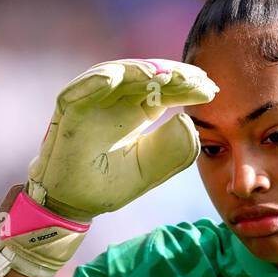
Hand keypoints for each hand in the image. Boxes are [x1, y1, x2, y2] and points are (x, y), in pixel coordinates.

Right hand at [0, 58, 217, 276]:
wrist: (74, 205)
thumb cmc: (109, 186)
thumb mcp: (150, 170)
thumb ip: (173, 151)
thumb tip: (189, 121)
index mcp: (136, 112)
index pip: (165, 91)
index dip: (186, 88)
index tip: (210, 89)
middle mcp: (115, 101)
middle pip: (145, 76)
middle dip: (171, 74)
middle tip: (196, 76)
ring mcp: (91, 102)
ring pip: (115, 75)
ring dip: (136, 71)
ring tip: (161, 74)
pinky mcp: (67, 112)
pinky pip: (76, 92)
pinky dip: (92, 83)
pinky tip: (114, 79)